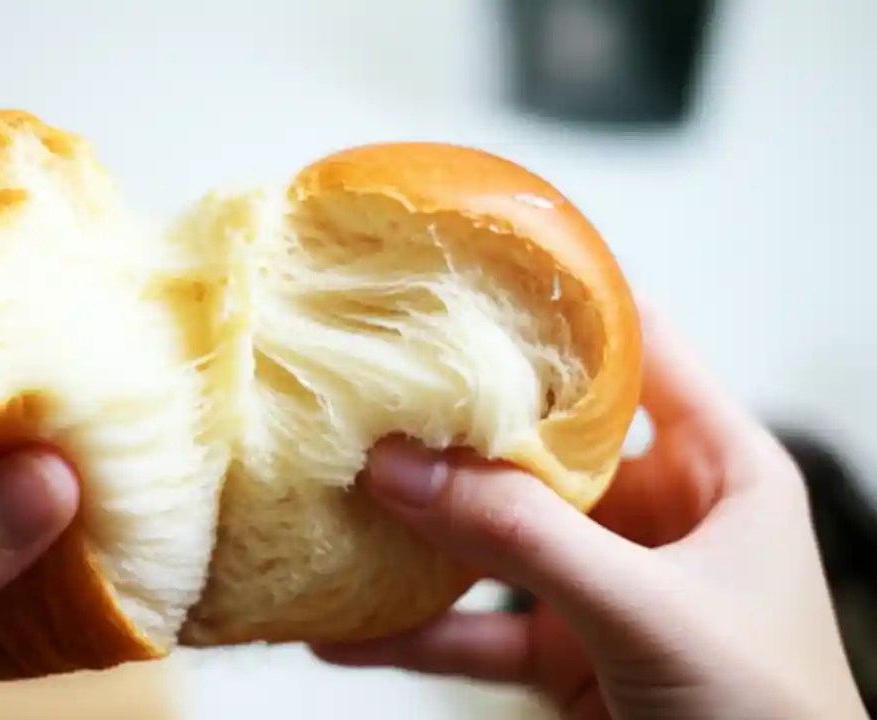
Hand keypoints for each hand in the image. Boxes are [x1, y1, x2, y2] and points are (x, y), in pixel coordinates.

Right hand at [313, 307, 867, 718]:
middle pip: (545, 442)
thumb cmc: (772, 718)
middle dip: (460, 428)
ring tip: (341, 502)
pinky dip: (414, 633)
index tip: (470, 278)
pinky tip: (349, 631)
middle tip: (376, 396)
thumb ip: (527, 539)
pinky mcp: (567, 650)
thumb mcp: (650, 610)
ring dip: (421, 532)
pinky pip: (478, 626)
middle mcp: (660, 514)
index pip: (640, 349)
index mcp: (719, 468)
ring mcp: (607, 583)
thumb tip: (407, 470)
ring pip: (498, 537)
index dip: (562, 307)